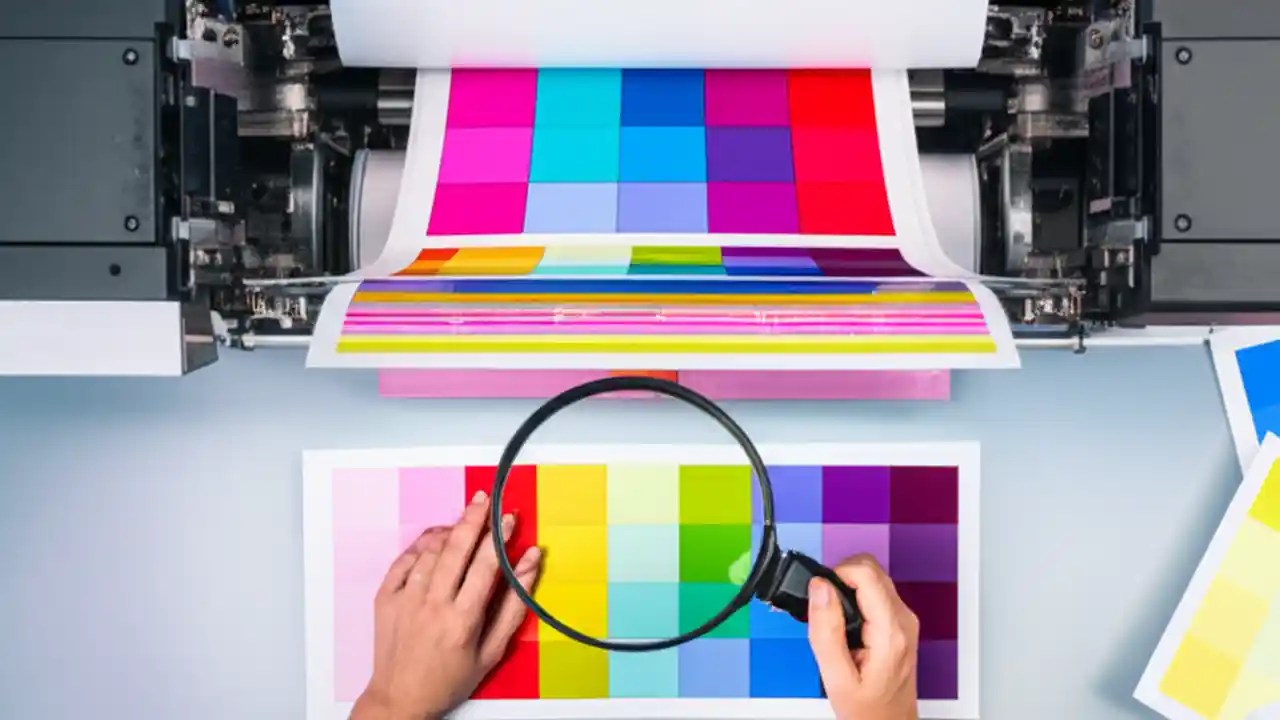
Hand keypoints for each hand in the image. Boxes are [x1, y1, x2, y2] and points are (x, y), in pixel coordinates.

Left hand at [352, 491, 541, 719]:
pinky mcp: (386, 597)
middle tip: (485, 498)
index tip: (509, 517)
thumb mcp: (492, 650)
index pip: (485, 565)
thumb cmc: (451, 678)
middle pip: (456, 548)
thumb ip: (514, 604)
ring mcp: (405, 599)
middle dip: (473, 518)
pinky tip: (436, 538)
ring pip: (430, 551)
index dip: (499, 536)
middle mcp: (432, 605)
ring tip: (465, 519)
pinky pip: (405, 559)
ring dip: (449, 530)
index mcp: (462, 620)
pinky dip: (422, 544)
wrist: (401, 697)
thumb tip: (530, 561)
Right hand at [807, 554, 919, 719]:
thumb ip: (826, 629)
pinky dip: (855, 597)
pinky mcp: (900, 622)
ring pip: (873, 577)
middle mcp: (903, 620)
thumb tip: (820, 587)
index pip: (866, 573)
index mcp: (890, 632)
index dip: (837, 574)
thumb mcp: (835, 676)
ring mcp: (904, 619)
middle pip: (870, 569)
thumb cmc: (868, 709)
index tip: (821, 595)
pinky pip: (875, 592)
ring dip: (847, 588)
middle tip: (824, 608)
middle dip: (840, 579)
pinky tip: (845, 623)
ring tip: (833, 619)